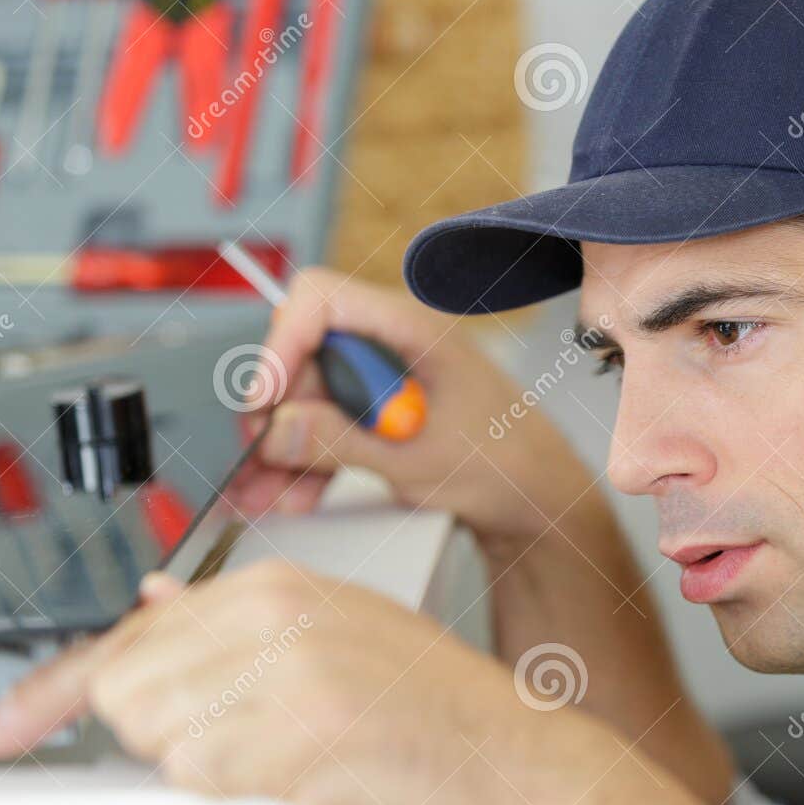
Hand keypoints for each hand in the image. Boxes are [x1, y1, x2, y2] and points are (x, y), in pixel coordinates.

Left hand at [0, 562, 595, 804]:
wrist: (527, 770)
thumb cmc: (448, 718)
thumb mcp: (347, 639)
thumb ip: (242, 624)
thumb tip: (156, 600)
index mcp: (286, 585)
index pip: (135, 632)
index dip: (69, 686)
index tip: (19, 716)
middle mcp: (281, 615)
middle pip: (127, 685)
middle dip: (160, 733)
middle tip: (236, 754)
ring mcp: (290, 673)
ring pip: (158, 736)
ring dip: (207, 767)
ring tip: (293, 760)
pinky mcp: (301, 736)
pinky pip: (205, 778)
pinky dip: (241, 794)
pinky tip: (310, 777)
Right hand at [227, 269, 597, 555]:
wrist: (545, 504)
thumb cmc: (508, 470)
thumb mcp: (416, 462)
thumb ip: (342, 442)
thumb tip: (276, 428)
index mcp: (413, 330)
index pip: (321, 300)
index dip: (282, 343)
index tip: (265, 399)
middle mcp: (395, 345)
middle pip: (305, 355)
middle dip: (276, 412)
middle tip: (258, 461)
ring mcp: (389, 379)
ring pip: (310, 397)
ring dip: (285, 445)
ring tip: (266, 495)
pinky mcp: (386, 413)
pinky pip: (330, 424)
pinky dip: (309, 457)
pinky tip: (295, 494)